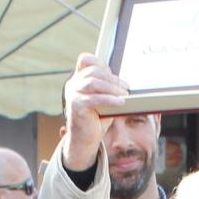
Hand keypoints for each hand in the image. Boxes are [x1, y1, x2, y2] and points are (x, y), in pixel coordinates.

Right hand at [61, 54, 127, 172]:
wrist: (86, 139)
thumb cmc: (96, 118)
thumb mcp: (104, 98)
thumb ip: (108, 86)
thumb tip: (123, 81)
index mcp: (78, 79)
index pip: (86, 60)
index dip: (101, 64)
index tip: (115, 76)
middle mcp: (73, 84)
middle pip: (93, 71)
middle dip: (112, 79)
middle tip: (126, 88)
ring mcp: (72, 94)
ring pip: (93, 82)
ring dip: (112, 88)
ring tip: (124, 95)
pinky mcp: (76, 105)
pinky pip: (95, 98)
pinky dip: (110, 100)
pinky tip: (121, 103)